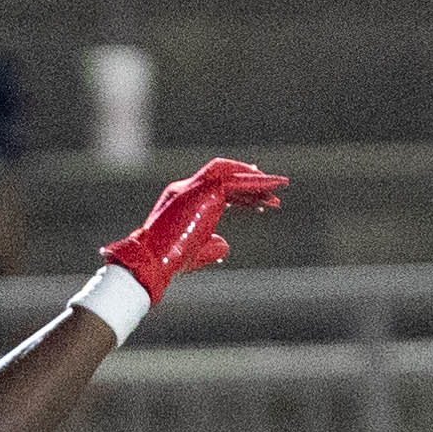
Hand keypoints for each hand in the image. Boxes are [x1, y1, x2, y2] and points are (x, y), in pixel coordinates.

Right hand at [101, 158, 287, 303]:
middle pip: (224, 177)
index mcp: (183, 200)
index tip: (260, 204)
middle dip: (250, 184)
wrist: (155, 259)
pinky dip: (255, 182)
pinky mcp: (202, 190)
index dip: (240, 196)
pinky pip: (234, 180)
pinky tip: (273, 186)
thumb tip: (225, 247)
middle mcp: (186, 188)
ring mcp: (193, 186)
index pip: (216, 190)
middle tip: (275, 191)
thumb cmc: (171, 260)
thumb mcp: (196, 252)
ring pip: (228, 171)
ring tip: (278, 184)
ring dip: (253, 176)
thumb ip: (211, 246)